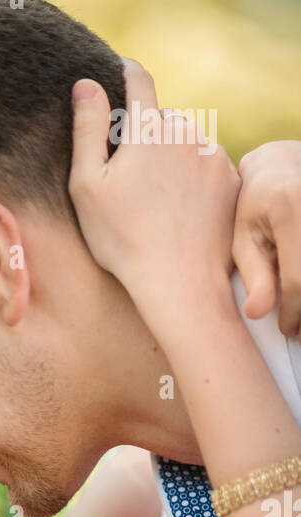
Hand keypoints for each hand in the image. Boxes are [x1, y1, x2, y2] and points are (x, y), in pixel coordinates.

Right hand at [68, 59, 240, 323]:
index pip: (138, 81)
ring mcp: (211, 154)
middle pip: (161, 120)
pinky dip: (193, 177)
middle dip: (145, 135)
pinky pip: (207, 165)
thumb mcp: (87, 186)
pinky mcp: (229, 178)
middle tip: (129, 175)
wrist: (179, 281)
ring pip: (186, 142)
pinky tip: (179, 208)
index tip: (120, 74)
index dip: (125, 74)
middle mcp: (184, 131)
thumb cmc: (123, 239)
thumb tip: (87, 84)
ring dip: (171, 156)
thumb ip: (87, 129)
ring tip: (155, 198)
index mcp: (147, 129)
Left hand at [234, 141, 300, 340]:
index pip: (297, 278)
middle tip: (298, 328)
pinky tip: (299, 290)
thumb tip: (256, 314)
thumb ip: (253, 276)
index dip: (293, 311)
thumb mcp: (244, 237)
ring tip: (298, 309)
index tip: (289, 329)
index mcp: (289, 207)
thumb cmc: (256, 204)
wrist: (282, 165)